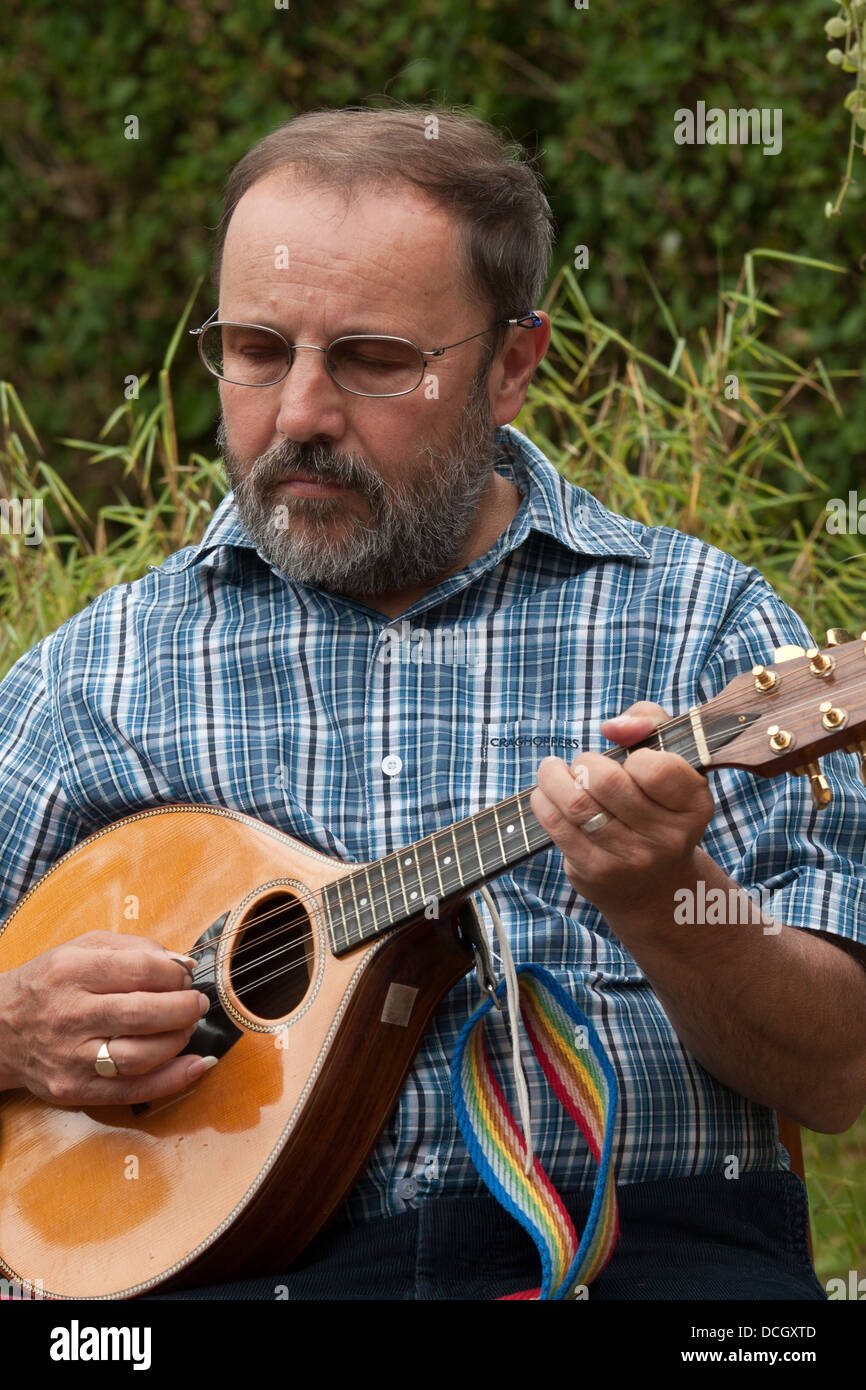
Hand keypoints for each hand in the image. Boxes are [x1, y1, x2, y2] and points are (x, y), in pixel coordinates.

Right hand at [0, 931, 215, 1105]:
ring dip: (179, 1040)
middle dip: (184, 1008)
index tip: (184, 976)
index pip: (141, 970)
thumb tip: (182, 963)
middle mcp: (70, 1014)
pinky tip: (196, 1065)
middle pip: (144, 1013)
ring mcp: (72, 1056)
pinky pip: (133, 1090)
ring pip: (142, 1055)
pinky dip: (173, 1080)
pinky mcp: (76, 1089)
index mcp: (73, 971)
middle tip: (196, 1003)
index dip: (175, 974)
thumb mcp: (83, 947)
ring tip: (186, 1027)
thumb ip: (134, 948)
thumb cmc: (51, 983)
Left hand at [530, 702, 715, 925]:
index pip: (656, 768)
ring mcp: (630, 860)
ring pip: (576, 803)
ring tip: (553, 772)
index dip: (634, 755)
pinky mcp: (595, 872)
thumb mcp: (671, 761)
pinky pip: (556, 825)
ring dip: (554, 777)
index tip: (630, 760)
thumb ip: (649, 721)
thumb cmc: (657, 806)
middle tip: (584, 765)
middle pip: (606, 781)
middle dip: (585, 762)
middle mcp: (667, 838)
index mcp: (694, 806)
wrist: (656, 888)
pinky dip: (543, 800)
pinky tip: (547, 795)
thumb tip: (613, 726)